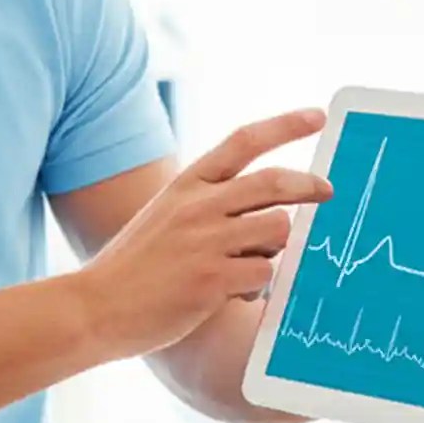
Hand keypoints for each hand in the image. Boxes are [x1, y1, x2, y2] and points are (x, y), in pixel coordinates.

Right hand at [78, 109, 333, 360]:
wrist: (96, 306)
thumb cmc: (135, 267)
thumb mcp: (166, 217)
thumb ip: (210, 207)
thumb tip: (271, 211)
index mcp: (186, 184)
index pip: (243, 141)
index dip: (285, 125)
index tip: (318, 116)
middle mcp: (197, 205)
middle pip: (273, 182)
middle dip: (309, 185)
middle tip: (327, 191)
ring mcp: (205, 241)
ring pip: (277, 229)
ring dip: (275, 247)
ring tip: (247, 265)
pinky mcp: (211, 278)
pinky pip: (263, 272)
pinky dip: (257, 285)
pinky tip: (231, 293)